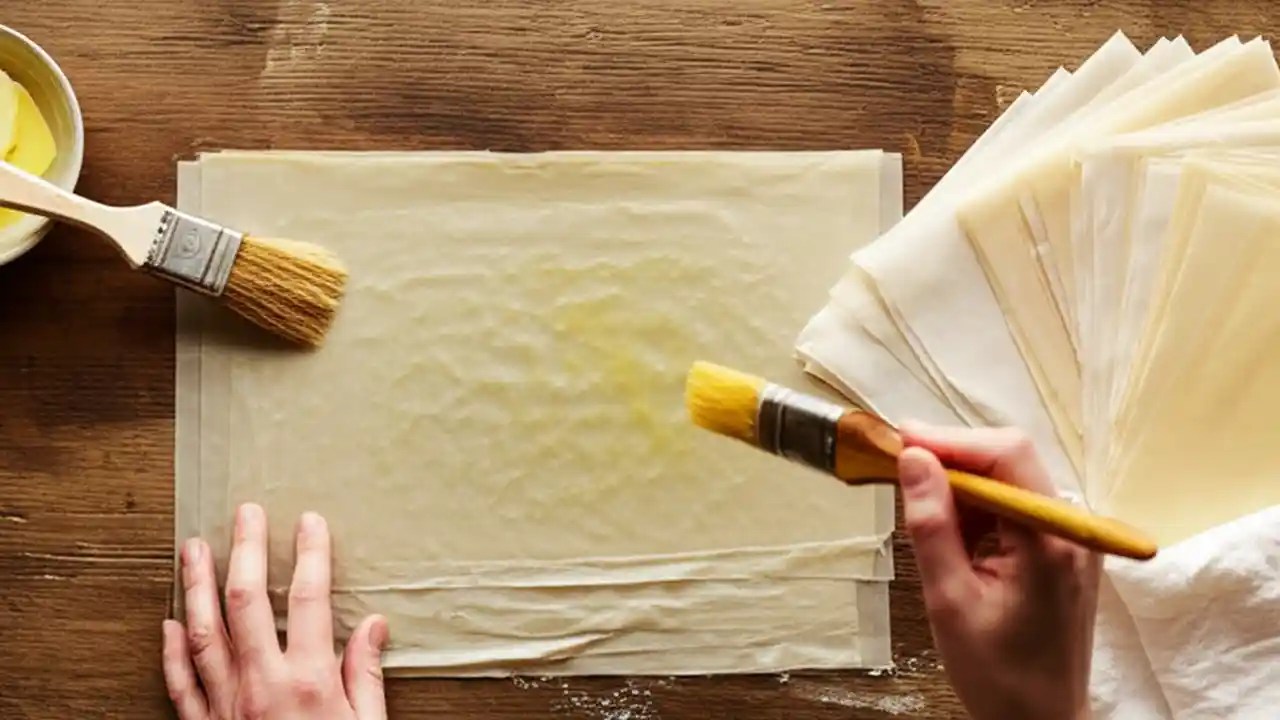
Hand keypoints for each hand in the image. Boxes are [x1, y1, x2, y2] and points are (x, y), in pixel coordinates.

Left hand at [162, 504, 388, 719]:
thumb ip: (366, 675)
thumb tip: (374, 627)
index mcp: (309, 681)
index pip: (309, 599)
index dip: (311, 554)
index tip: (310, 524)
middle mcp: (262, 685)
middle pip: (246, 601)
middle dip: (246, 550)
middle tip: (246, 515)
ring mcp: (227, 706)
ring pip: (205, 633)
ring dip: (198, 586)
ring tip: (194, 551)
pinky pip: (181, 684)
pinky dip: (173, 652)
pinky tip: (172, 623)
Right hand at [897, 423, 1099, 719]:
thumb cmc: (999, 677)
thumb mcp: (949, 601)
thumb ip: (932, 526)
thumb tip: (913, 461)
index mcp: (1050, 540)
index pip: (1005, 455)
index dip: (949, 440)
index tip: (900, 441)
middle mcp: (1070, 528)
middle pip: (1009, 460)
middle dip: (952, 459)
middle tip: (899, 471)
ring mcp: (1069, 538)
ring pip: (1009, 480)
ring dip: (962, 487)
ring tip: (923, 516)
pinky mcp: (1060, 549)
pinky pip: (1014, 507)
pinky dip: (977, 510)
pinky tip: (952, 537)